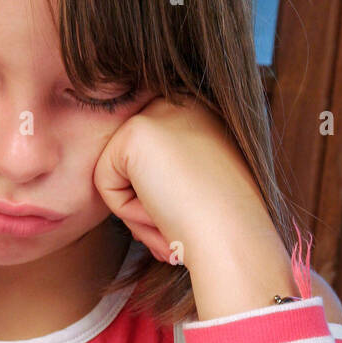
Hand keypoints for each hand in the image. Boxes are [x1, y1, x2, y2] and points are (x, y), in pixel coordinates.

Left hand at [92, 94, 268, 269]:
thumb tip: (140, 187)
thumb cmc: (226, 229)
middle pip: (133, 167)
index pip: (152, 162)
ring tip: (177, 221)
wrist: (235, 239)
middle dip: (149, 207)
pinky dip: (128, 212)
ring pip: (118, 175)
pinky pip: (105, 184)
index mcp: (203, 116)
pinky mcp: (135, 132)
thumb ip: (171, 177)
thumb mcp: (203, 190)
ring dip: (140, 213)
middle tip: (180, 230)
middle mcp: (183, 104)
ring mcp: (161, 111)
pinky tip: (164, 211)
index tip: (191, 222)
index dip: (165, 201)